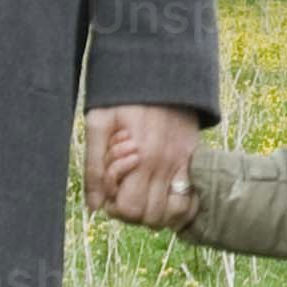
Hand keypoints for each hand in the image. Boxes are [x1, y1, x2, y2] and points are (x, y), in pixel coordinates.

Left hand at [80, 102, 198, 228]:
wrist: (160, 69)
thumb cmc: (122, 96)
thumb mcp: (99, 123)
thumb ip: (94, 166)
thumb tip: (94, 207)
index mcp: (141, 157)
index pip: (130, 209)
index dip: (115, 207)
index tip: (110, 192)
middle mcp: (166, 165)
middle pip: (151, 217)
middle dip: (133, 211)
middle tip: (124, 192)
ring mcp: (183, 163)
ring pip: (173, 214)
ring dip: (155, 211)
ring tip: (141, 193)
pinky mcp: (193, 159)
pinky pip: (190, 199)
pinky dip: (177, 206)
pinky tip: (161, 194)